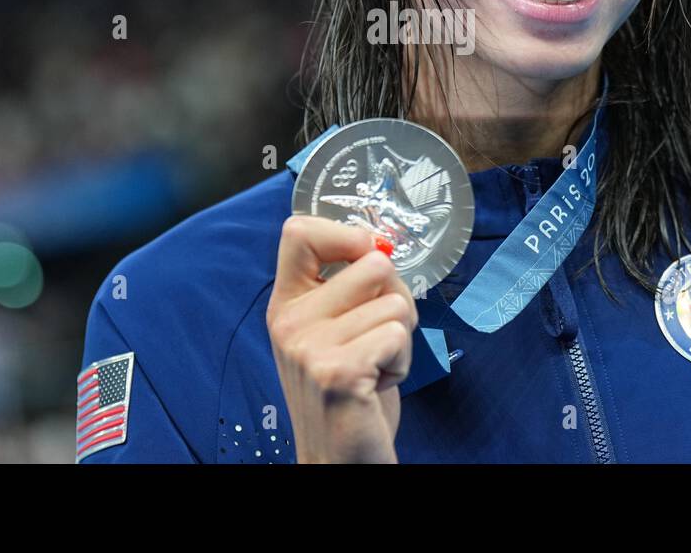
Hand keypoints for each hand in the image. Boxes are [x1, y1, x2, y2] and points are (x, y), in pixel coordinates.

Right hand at [267, 215, 417, 462]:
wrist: (339, 460)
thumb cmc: (350, 392)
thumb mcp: (337, 330)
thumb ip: (350, 287)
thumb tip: (382, 247)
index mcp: (287, 304)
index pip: (299, 230)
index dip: (346, 233)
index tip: (366, 257)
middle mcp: (290, 321)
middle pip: (372, 262)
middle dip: (396, 297)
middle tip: (377, 338)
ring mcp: (309, 347)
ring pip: (395, 301)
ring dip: (400, 337)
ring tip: (374, 366)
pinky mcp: (337, 371)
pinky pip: (398, 334)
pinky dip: (402, 360)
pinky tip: (376, 384)